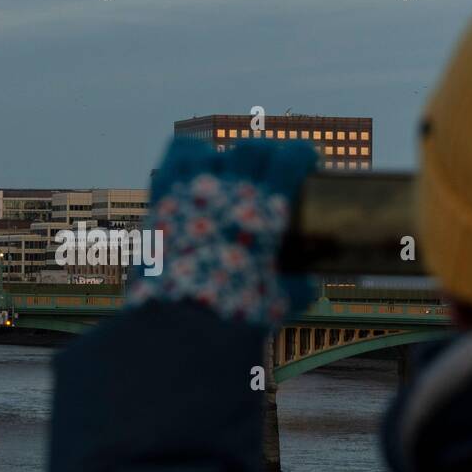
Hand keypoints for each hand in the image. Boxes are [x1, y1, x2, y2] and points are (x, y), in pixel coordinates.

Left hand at [126, 137, 317, 326]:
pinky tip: (194, 171)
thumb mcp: (278, 302)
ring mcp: (192, 190)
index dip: (303, 155)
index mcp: (265, 207)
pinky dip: (189, 156)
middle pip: (253, 148)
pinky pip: (176, 155)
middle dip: (267, 155)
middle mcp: (229, 190)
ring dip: (225, 158)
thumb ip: (296, 288)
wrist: (181, 322)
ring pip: (212, 150)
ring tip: (228, 174)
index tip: (308, 163)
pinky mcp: (163, 198)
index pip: (291, 157)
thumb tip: (307, 285)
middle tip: (270, 171)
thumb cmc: (234, 313)